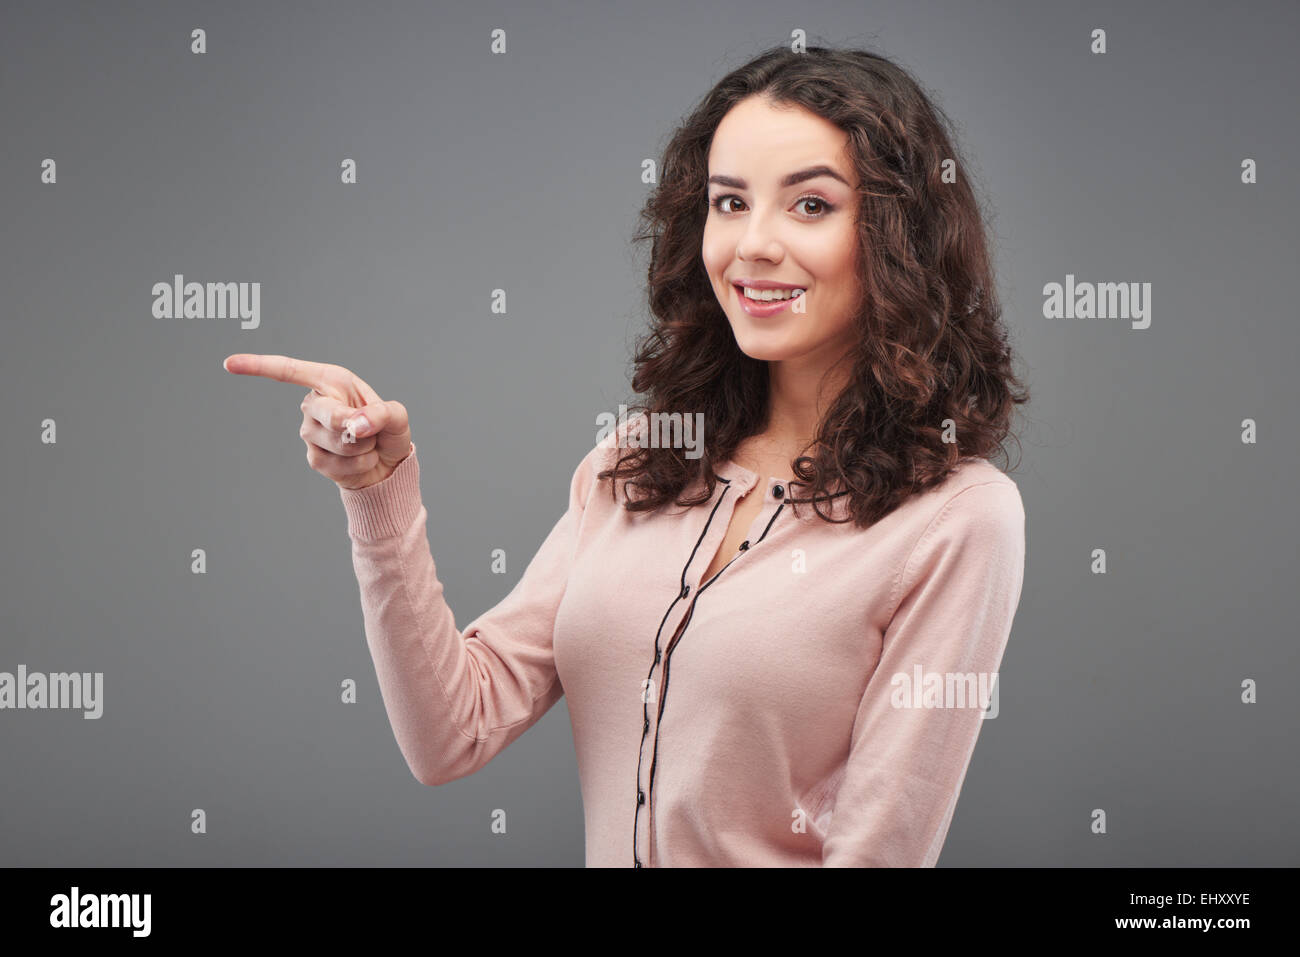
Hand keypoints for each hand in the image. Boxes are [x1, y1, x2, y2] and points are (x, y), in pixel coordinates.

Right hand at [223, 353, 412, 489]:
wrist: (387, 466)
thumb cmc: (389, 432)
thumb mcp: (397, 416)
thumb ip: (382, 414)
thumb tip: (355, 424)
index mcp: (331, 381)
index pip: (290, 371)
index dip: (260, 366)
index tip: (229, 364)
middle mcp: (315, 404)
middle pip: (328, 414)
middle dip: (353, 425)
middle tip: (371, 431)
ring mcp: (310, 432)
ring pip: (337, 441)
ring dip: (362, 447)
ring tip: (368, 444)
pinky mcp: (314, 458)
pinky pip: (336, 463)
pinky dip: (358, 464)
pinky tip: (361, 460)